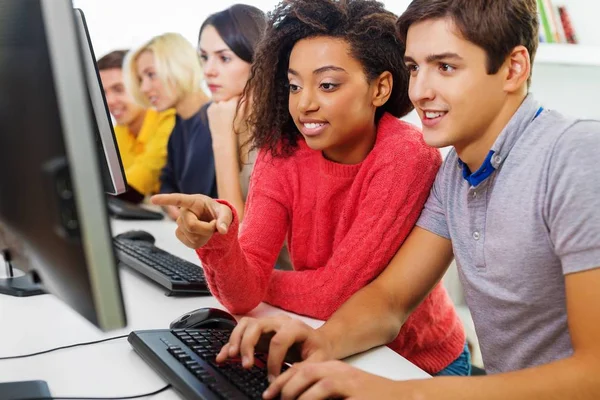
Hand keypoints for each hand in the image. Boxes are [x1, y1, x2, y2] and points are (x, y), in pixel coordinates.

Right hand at [151, 193, 232, 248]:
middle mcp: (183, 211)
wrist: (213, 220)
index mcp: (194, 201)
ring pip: (192, 236)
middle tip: (214, 225)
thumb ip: (225, 220)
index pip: (178, 199)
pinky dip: (201, 242)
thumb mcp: (226, 212)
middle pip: (191, 225)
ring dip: (205, 236)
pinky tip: (202, 234)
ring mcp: (180, 223)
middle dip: (206, 229)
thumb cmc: (217, 212)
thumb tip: (222, 230)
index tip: (153, 199)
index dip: (165, 200)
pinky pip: (191, 243)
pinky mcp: (180, 234)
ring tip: (208, 227)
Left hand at [207, 97, 239, 150]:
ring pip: (221, 100)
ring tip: (226, 114)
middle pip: (228, 96)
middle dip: (231, 100)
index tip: (240, 101)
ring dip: (224, 103)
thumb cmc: (236, 128)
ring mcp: (214, 105)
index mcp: (233, 103)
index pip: (237, 94)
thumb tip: (246, 93)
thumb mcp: (242, 115)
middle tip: (232, 110)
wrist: (223, 139)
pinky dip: (218, 108)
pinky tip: (220, 117)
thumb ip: (244, 102)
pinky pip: (215, 105)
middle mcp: (223, 102)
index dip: (239, 97)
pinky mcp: (209, 109)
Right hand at [216, 315, 333, 379]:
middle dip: (248, 345)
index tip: (273, 378)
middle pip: (257, 326)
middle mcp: (279, 322)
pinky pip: (241, 331)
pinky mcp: (260, 331)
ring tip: (232, 357)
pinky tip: (223, 356)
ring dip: (236, 340)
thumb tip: (285, 381)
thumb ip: (303, 368)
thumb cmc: (318, 350)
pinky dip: (230, 342)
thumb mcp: (318, 360)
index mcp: (295, 327)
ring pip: (246, 324)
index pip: (279, 340)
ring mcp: (268, 324)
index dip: (273, 361)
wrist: (319, 341)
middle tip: (246, 364)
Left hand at [265, 360, 405, 399]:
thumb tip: (295, 395)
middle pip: (306, 372)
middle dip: (286, 387)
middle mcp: (341, 372)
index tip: (269, 393)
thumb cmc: (371, 395)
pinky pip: (333, 398)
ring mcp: (351, 383)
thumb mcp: (344, 387)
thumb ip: (322, 389)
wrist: (402, 397)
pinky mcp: (360, 395)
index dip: (282, 379)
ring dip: (300, 397)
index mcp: (334, 368)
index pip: (302, 368)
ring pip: (319, 384)